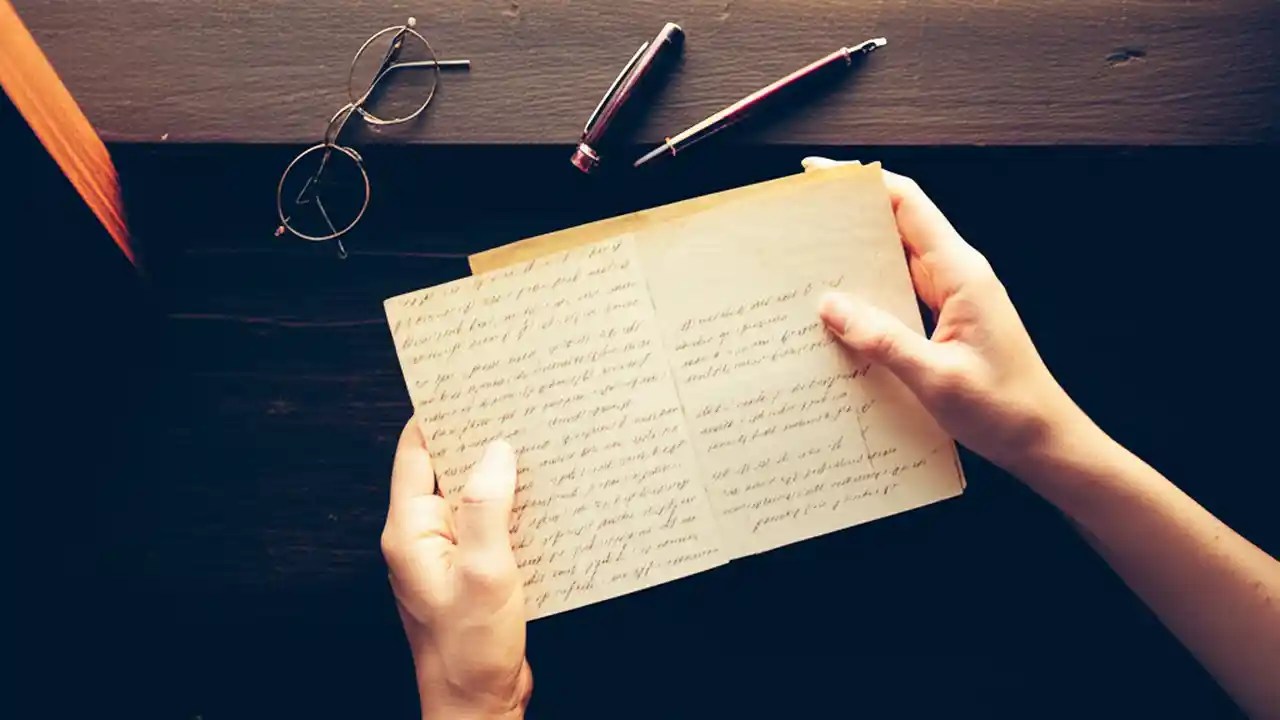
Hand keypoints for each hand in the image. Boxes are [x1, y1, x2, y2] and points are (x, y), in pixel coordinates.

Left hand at [381, 419, 531, 719]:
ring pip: (475, 497)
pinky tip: (547, 498)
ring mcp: (449, 555)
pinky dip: (515, 509)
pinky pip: (492, 526)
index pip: (416, 452)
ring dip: (503, 475)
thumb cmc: (469, 649)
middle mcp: (424, 537)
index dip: (439, 414)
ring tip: (539, 444)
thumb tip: (496, 450)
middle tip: (516, 406)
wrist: (477, 705)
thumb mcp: (484, 571)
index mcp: (410, 530)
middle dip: (480, 439)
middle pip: (447, 469)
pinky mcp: (475, 571)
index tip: (468, 382)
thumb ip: (486, 507)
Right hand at [804, 157, 1083, 471]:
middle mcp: (958, 275)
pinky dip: (870, 296)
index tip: (819, 174)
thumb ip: (881, 339)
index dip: (862, 182)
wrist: (1045, 442)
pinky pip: (902, 295)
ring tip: (808, 267)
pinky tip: (840, 314)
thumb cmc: (1005, 409)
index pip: (906, 205)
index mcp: (961, 273)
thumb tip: (830, 305)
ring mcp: (954, 298)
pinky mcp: (948, 321)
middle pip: (897, 227)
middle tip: (799, 225)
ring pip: (896, 262)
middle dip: (848, 220)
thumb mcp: (935, 377)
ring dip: (856, 261)